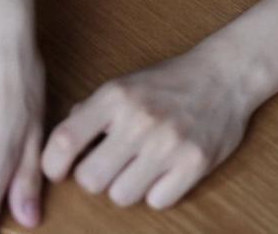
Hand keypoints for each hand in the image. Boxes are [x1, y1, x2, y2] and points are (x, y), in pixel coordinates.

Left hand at [40, 45, 251, 209]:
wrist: (224, 74)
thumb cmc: (169, 81)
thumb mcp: (124, 84)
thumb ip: (92, 112)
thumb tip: (62, 145)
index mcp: (116, 96)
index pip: (66, 141)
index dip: (53, 164)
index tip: (59, 170)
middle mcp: (139, 120)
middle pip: (90, 180)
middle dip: (94, 177)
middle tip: (109, 164)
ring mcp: (168, 144)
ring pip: (121, 196)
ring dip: (126, 186)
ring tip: (140, 165)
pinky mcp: (193, 164)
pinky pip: (156, 202)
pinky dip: (157, 191)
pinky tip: (165, 169)